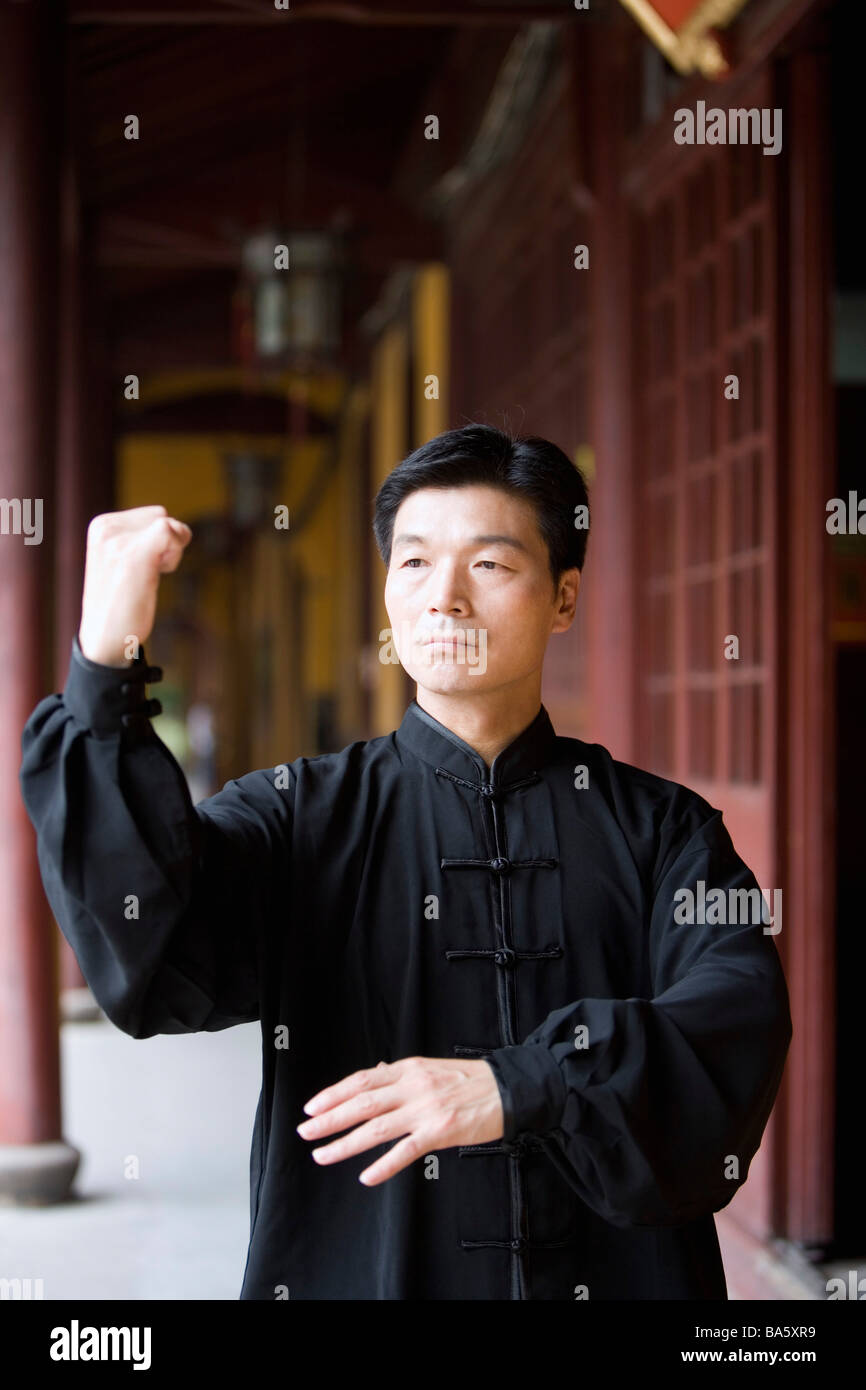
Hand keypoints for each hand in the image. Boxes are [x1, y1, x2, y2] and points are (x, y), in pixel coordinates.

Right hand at [78, 505, 191, 666]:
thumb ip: (136, 538)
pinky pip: (171, 532)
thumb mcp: (120, 560)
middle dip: (167, 544)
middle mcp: (106, 527)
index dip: (159, 541)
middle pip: (163, 516)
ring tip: (147, 577)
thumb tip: (174, 526)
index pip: (152, 514)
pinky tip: (159, 575)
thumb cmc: (120, 603)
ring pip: (170, 525)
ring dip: (172, 552)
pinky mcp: (134, 554)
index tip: (142, 566)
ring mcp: (118, 540)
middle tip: (146, 573)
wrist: (105, 638)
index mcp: (101, 525)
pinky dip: (175, 555)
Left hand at [297, 1056, 504, 1185]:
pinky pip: (405, 1151)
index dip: (333, 1094)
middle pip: (361, 1103)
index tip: (312, 1107)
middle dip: (329, 1118)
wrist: (508, 1089)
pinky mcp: (440, 1131)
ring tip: (323, 1154)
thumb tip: (373, 1072)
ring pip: (375, 1128)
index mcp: (408, 1068)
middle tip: (306, 1131)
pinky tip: (366, 1176)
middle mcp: (412, 1086)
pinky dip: (383, 1165)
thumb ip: (401, 1075)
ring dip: (345, 1143)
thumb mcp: (431, 1068)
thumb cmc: (471, 1081)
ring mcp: (425, 1109)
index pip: (362, 1080)